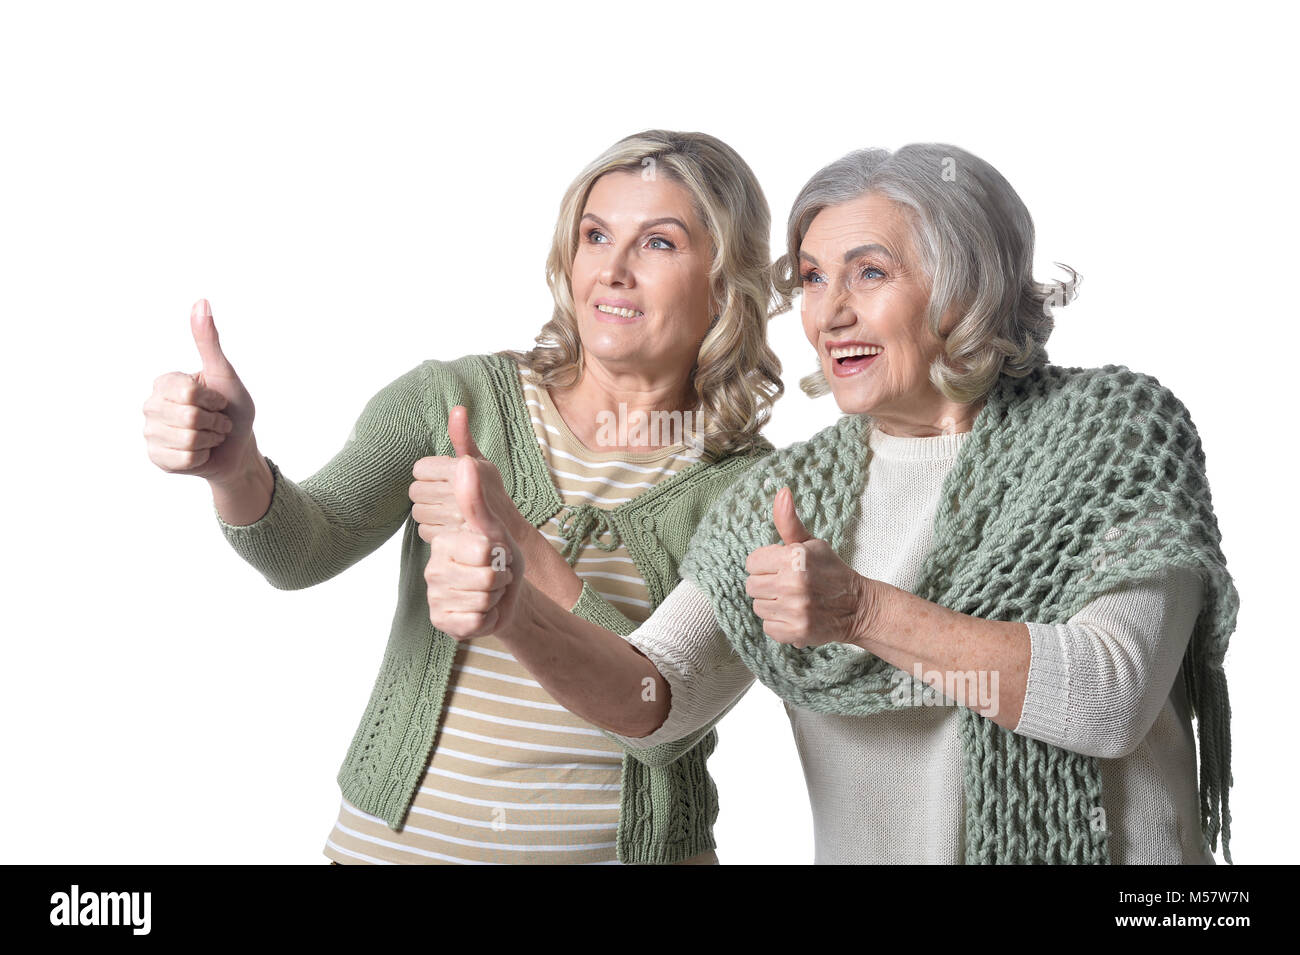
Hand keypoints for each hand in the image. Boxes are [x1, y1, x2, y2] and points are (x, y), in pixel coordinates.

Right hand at [143, 299, 256, 482]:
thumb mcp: (224, 374)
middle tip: (217, 421)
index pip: (189, 393)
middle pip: (188, 417)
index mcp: (165, 383)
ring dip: (210, 439)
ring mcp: (151, 433)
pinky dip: (202, 457)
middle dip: (215, 422)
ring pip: (187, 440)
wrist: (238, 448)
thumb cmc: (233, 409)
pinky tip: (201, 452)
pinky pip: (184, 459)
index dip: (213, 400)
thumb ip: (208, 341)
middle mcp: (151, 405)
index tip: (217, 401)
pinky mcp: (157, 458)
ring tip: (210, 435)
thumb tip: (201, 301)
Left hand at [410, 406, 523, 544]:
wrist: (508, 530)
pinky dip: (433, 530)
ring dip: (429, 512)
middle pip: (415, 491)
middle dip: (427, 493)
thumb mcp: (480, 461)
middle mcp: (461, 490)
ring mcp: (456, 516)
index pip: (419, 469)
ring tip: (448, 511)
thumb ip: (462, 436)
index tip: (446, 479)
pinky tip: (449, 526)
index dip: (429, 474)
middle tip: (446, 496)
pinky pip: (423, 530)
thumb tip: (458, 408)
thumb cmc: (491, 492)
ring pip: (418, 512)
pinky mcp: (452, 537)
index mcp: (463, 467)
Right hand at [425, 456, 525, 638]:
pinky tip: (481, 612)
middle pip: (486, 578)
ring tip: (489, 592)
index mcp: (442, 542)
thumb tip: (464, 462)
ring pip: (482, 601)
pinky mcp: (440, 621)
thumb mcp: (494, 527)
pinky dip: (486, 619)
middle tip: (495, 576)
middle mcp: (432, 569)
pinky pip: (473, 623)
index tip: (495, 554)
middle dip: (500, 579)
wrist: (506, 596)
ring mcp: (434, 597)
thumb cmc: (502, 558)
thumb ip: (475, 497)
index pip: (485, 551)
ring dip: (495, 599)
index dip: (501, 555)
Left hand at [744, 487, 878, 648]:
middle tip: (788, 585)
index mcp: (794, 557)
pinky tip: (795, 615)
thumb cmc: (830, 571)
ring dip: (772, 604)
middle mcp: (792, 583)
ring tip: (793, 600)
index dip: (765, 564)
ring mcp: (794, 609)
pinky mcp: (796, 632)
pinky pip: (767, 627)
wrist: (858, 607)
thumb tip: (781, 491)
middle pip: (751, 585)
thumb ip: (788, 521)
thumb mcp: (811, 543)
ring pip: (758, 607)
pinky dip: (779, 624)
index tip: (781, 567)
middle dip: (767, 584)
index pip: (751, 562)